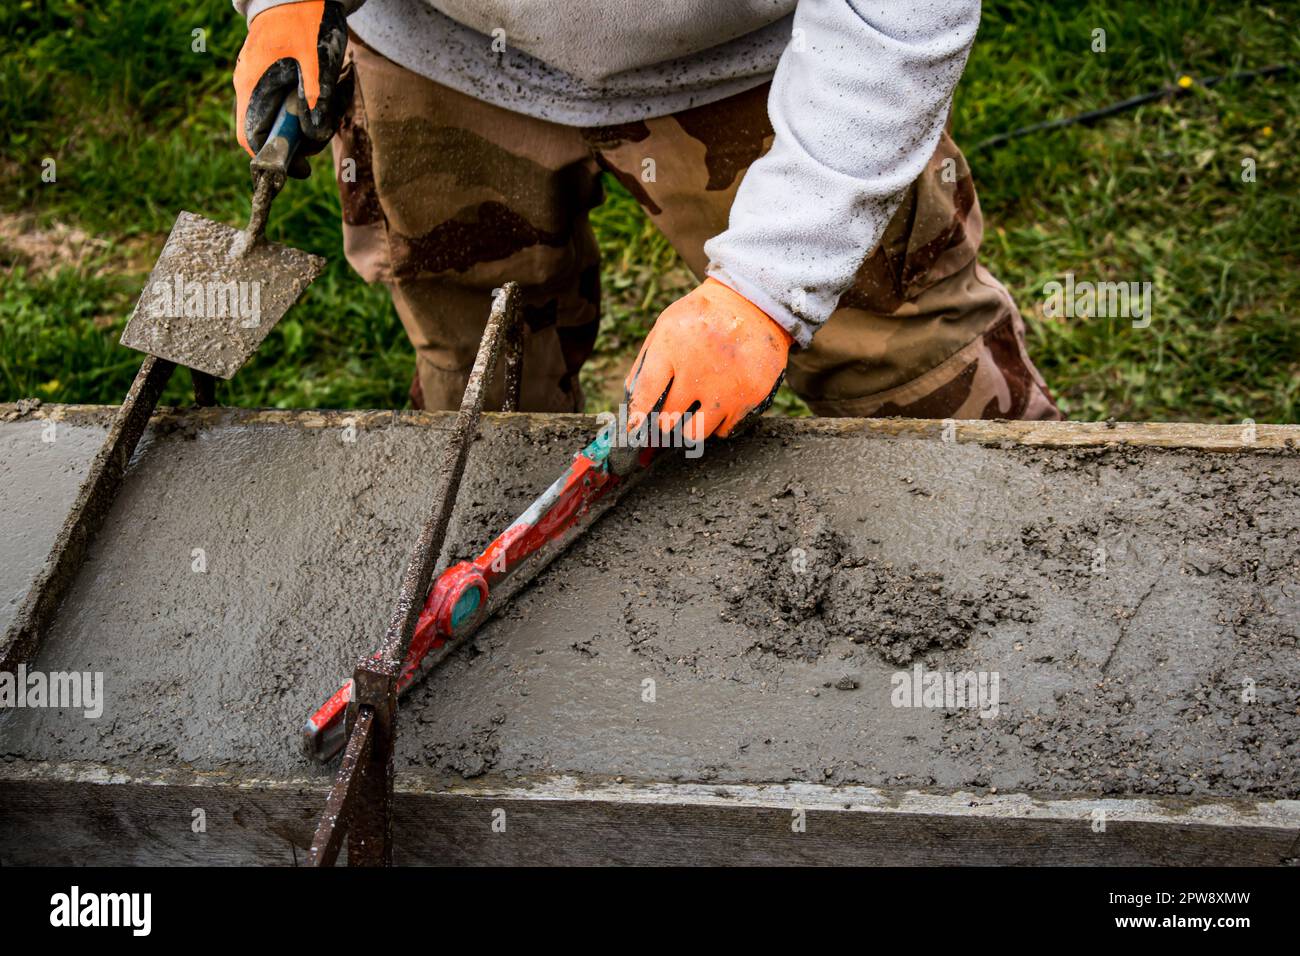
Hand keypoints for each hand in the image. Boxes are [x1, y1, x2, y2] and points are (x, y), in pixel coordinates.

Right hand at [233, 0, 348, 175]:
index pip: (252, 140)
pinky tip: (326, 92)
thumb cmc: (307, 19)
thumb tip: (312, 135)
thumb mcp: (318, 61)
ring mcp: (259, 81)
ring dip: (309, 122)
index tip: (304, 168)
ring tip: (332, 102)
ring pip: (281, 119)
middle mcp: (250, 87)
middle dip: (301, 140)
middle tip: (327, 128)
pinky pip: (287, 103)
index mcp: (253, 86)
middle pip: (270, 133)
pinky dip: (308, 106)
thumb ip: (316, 99)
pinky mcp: (271, 76)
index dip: (276, 160)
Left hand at [624, 278, 791, 445]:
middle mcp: (699, 368)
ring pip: (696, 433)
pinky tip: (721, 402)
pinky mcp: (752, 395)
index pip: (646, 393)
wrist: (756, 302)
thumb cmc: (703, 316)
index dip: (637, 415)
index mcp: (672, 345)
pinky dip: (720, 422)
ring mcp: (727, 385)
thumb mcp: (667, 325)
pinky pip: (725, 429)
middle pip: (669, 418)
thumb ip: (647, 362)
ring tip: (697, 409)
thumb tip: (633, 402)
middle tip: (673, 412)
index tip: (635, 427)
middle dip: (666, 419)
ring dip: (692, 426)